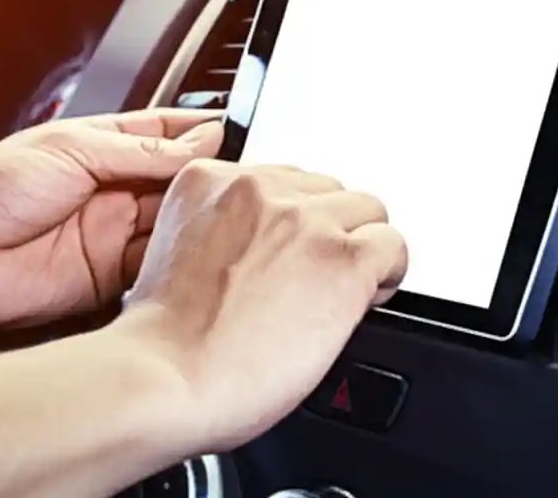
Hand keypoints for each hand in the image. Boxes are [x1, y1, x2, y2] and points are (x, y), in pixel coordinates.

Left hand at [0, 109, 222, 331]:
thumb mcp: (72, 149)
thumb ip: (140, 150)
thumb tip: (199, 140)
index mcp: (98, 146)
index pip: (163, 132)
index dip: (200, 131)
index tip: (233, 132)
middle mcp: (111, 188)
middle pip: (177, 178)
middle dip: (206, 176)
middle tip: (234, 177)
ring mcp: (114, 232)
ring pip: (175, 220)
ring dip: (196, 216)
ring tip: (222, 210)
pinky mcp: (114, 275)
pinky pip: (160, 262)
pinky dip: (180, 255)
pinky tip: (195, 245)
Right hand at [113, 159, 407, 451]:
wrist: (166, 377)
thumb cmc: (163, 341)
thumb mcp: (180, 251)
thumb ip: (227, 229)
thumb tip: (269, 246)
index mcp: (210, 179)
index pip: (282, 180)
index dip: (293, 223)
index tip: (287, 254)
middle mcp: (259, 187)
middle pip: (326, 190)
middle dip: (324, 232)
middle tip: (310, 279)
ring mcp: (304, 219)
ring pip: (366, 210)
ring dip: (357, 249)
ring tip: (335, 291)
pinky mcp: (342, 257)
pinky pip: (393, 246)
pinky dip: (387, 274)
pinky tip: (363, 301)